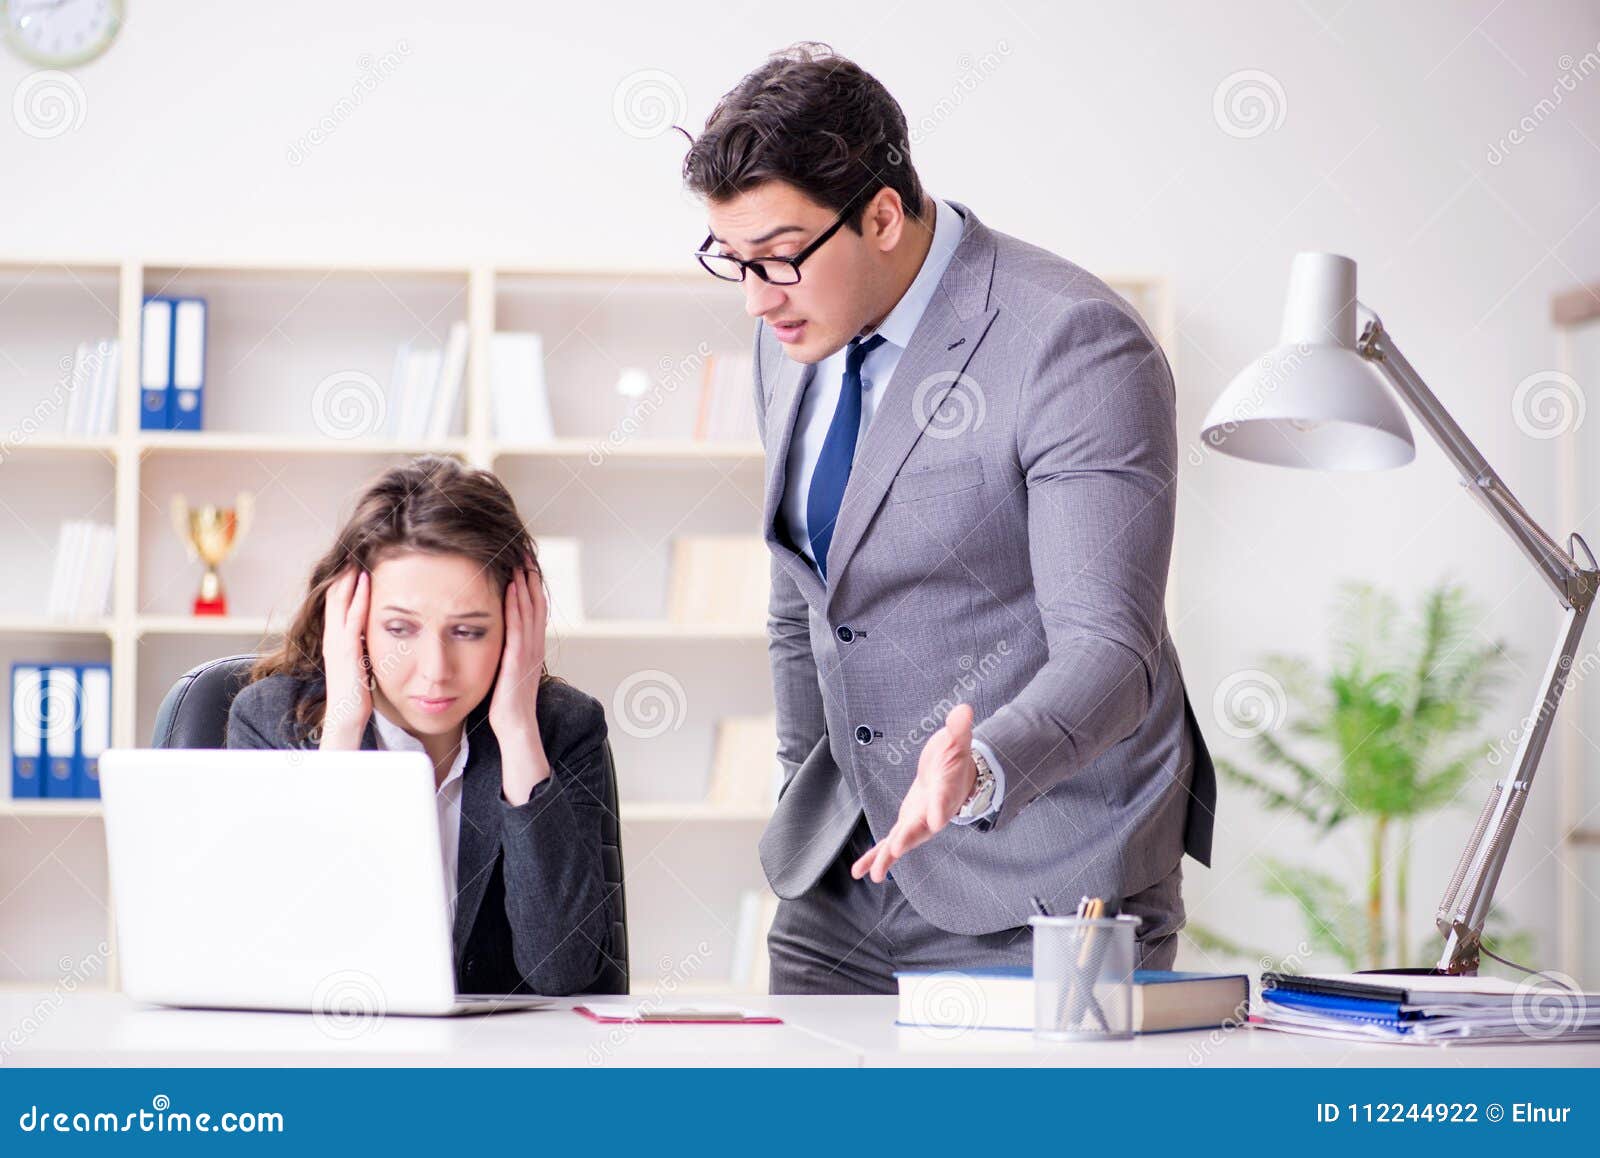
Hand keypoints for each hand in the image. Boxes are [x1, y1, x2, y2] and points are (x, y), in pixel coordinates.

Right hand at [319, 566, 371, 748]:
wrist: (345, 717)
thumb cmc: (355, 693)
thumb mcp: (358, 662)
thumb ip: (360, 646)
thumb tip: (370, 634)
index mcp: (334, 640)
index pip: (336, 603)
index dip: (343, 582)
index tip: (355, 563)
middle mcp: (332, 638)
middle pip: (334, 596)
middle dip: (344, 573)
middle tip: (355, 551)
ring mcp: (337, 643)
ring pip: (340, 602)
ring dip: (349, 579)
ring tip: (358, 557)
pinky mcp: (346, 651)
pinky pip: (353, 619)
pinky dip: (358, 598)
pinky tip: (365, 582)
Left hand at [489, 555, 550, 801]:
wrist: (515, 731)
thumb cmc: (504, 708)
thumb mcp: (502, 674)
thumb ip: (500, 654)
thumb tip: (484, 637)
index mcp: (528, 649)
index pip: (532, 610)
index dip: (529, 586)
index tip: (521, 564)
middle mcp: (532, 647)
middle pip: (534, 604)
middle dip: (529, 578)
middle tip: (524, 552)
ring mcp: (528, 653)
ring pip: (530, 611)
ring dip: (526, 585)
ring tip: (520, 561)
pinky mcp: (519, 661)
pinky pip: (518, 628)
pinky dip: (517, 606)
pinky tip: (512, 589)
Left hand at [851, 703, 977, 883]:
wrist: (954, 777)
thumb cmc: (955, 757)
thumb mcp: (957, 740)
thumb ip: (959, 728)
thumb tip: (963, 710)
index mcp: (946, 791)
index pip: (944, 799)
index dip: (939, 808)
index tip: (937, 821)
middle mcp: (933, 813)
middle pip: (921, 827)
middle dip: (908, 837)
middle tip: (897, 849)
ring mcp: (918, 822)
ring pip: (903, 841)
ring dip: (888, 856)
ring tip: (873, 874)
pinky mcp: (906, 825)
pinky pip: (890, 844)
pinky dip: (875, 857)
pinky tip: (859, 872)